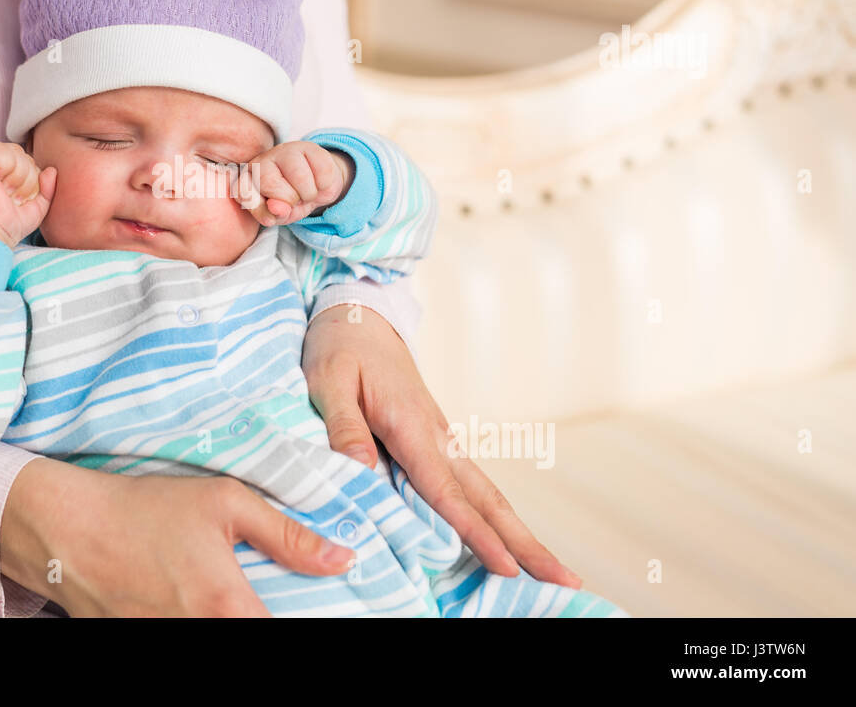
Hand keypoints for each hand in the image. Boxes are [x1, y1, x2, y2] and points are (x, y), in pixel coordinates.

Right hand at [0, 141, 55, 246]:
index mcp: (9, 174)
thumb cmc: (9, 224)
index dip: (33, 182)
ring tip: (5, 193)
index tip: (20, 201)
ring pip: (17, 153)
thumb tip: (51, 170)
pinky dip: (6, 169)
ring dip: (18, 178)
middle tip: (12, 198)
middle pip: (27, 157)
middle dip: (27, 181)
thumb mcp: (37, 209)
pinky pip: (2, 151)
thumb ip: (48, 190)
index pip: (32, 163)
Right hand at [0, 457, 356, 615]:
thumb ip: (289, 534)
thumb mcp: (224, 502)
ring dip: (231, 622)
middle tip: (264, 599)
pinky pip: (179, 647)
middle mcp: (198, 638)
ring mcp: (161, 647)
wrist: (66, 529)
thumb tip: (344, 558)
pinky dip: (192, 623)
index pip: (289, 635)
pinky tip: (188, 604)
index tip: (310, 604)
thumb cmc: (146, 509)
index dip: (306, 619)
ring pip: (217, 650)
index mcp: (228, 608)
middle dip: (260, 618)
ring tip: (219, 599)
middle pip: (250, 639)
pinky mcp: (137, 647)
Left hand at [238, 141, 353, 226]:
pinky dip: (323, 185)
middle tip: (293, 200)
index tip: (271, 212)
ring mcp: (285, 150)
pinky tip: (317, 181)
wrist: (316, 187)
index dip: (258, 207)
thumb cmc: (290, 201)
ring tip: (306, 192)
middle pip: (271, 184)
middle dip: (289, 200)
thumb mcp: (278, 216)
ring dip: (309, 194)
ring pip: (300, 178)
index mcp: (247, 178)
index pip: (243, 192)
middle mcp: (262, 160)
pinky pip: (321, 172)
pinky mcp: (309, 147)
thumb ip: (273, 215)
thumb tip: (277, 208)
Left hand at [300, 304, 584, 589]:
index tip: (507, 568)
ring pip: (487, 493)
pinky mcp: (436, 438)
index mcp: (411, 425)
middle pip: (488, 499)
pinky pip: (471, 484)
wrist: (358, 314)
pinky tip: (505, 538)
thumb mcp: (327, 380)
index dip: (476, 533)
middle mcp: (437, 435)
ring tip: (551, 572)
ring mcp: (442, 437)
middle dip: (526, 543)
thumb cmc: (339, 346)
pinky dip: (494, 514)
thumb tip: (362, 473)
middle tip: (567, 581)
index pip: (447, 492)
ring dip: (520, 533)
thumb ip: (343, 427)